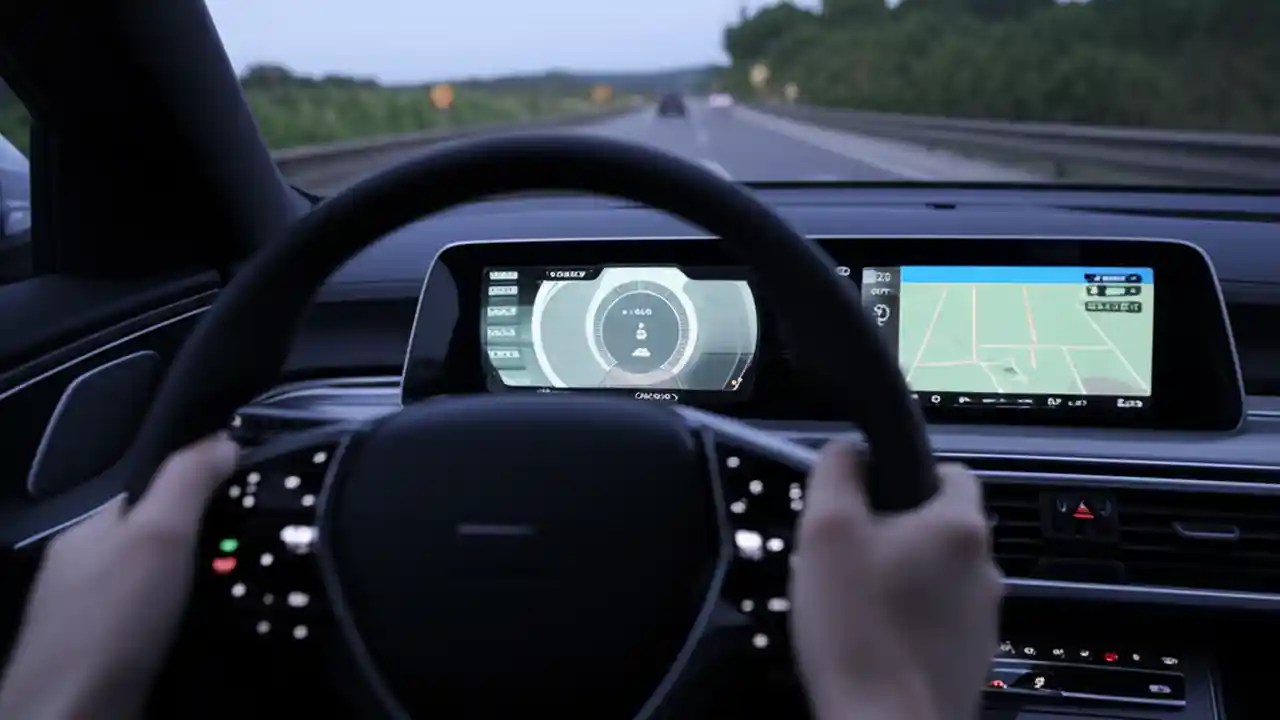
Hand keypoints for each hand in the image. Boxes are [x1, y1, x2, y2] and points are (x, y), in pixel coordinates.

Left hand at [0, 434, 236, 719]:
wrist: (75, 719)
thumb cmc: (115, 619)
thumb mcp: (158, 534)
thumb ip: (187, 481)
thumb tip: (225, 438)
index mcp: (87, 532)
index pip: (148, 492)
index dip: (197, 488)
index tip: (249, 496)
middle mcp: (82, 572)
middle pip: (155, 540)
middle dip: (201, 543)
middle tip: (254, 549)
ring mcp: (90, 621)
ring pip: (156, 587)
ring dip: (196, 588)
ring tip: (245, 590)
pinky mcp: (107, 662)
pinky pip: (155, 627)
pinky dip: (184, 625)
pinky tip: (208, 632)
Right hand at [789, 441, 1002, 719]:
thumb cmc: (856, 626)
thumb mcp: (826, 530)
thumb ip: (837, 473)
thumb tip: (849, 450)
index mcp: (960, 526)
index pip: (951, 470)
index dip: (906, 474)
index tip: (867, 499)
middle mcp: (987, 568)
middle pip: (942, 527)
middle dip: (899, 532)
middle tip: (849, 555)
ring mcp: (987, 619)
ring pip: (942, 576)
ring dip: (907, 578)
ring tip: (858, 602)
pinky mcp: (974, 659)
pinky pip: (942, 620)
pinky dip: (914, 621)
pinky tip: (877, 639)